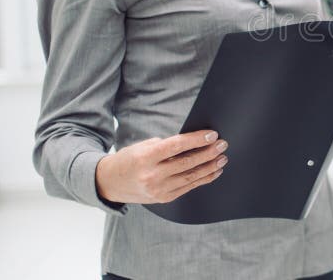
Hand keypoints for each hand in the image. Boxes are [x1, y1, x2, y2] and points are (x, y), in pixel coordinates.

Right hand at [95, 129, 227, 203]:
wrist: (110, 183)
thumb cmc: (129, 160)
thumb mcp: (144, 146)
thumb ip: (167, 146)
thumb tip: (195, 142)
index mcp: (145, 157)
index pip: (177, 146)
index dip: (197, 140)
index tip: (212, 134)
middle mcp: (152, 175)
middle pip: (187, 162)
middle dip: (208, 152)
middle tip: (223, 144)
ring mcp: (158, 189)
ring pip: (191, 177)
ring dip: (210, 167)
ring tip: (222, 158)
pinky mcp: (164, 198)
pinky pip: (188, 187)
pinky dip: (203, 179)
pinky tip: (214, 171)